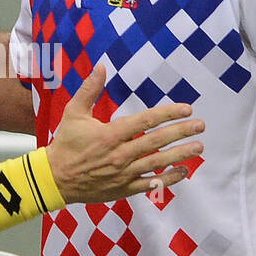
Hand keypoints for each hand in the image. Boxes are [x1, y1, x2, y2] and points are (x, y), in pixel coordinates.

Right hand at [45, 66, 204, 204]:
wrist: (55, 178)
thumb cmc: (65, 143)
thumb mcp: (74, 112)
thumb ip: (89, 89)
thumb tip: (101, 66)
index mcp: (111, 134)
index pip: (146, 121)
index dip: (168, 114)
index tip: (186, 108)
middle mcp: (121, 154)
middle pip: (157, 141)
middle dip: (181, 132)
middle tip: (200, 126)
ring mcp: (124, 173)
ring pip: (157, 163)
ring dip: (180, 155)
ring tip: (198, 147)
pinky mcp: (123, 188)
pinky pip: (149, 185)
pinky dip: (167, 179)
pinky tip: (183, 172)